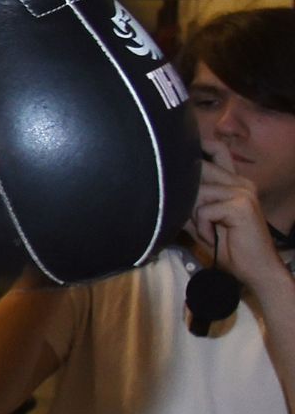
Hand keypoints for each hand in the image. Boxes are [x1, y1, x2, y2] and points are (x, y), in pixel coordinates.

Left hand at [188, 139, 283, 291]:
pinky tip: (216, 236)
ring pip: (199, 192)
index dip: (200, 143)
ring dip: (196, 217)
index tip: (178, 146)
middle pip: (201, 167)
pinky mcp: (242, 205)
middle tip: (195, 215)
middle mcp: (240, 182)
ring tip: (209, 231)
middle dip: (187, 190)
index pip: (217, 150)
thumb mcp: (200, 220)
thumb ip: (187, 202)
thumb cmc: (226, 246)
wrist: (254, 270)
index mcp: (233, 182)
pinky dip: (203, 227)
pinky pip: (204, 209)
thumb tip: (161, 187)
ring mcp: (243, 191)